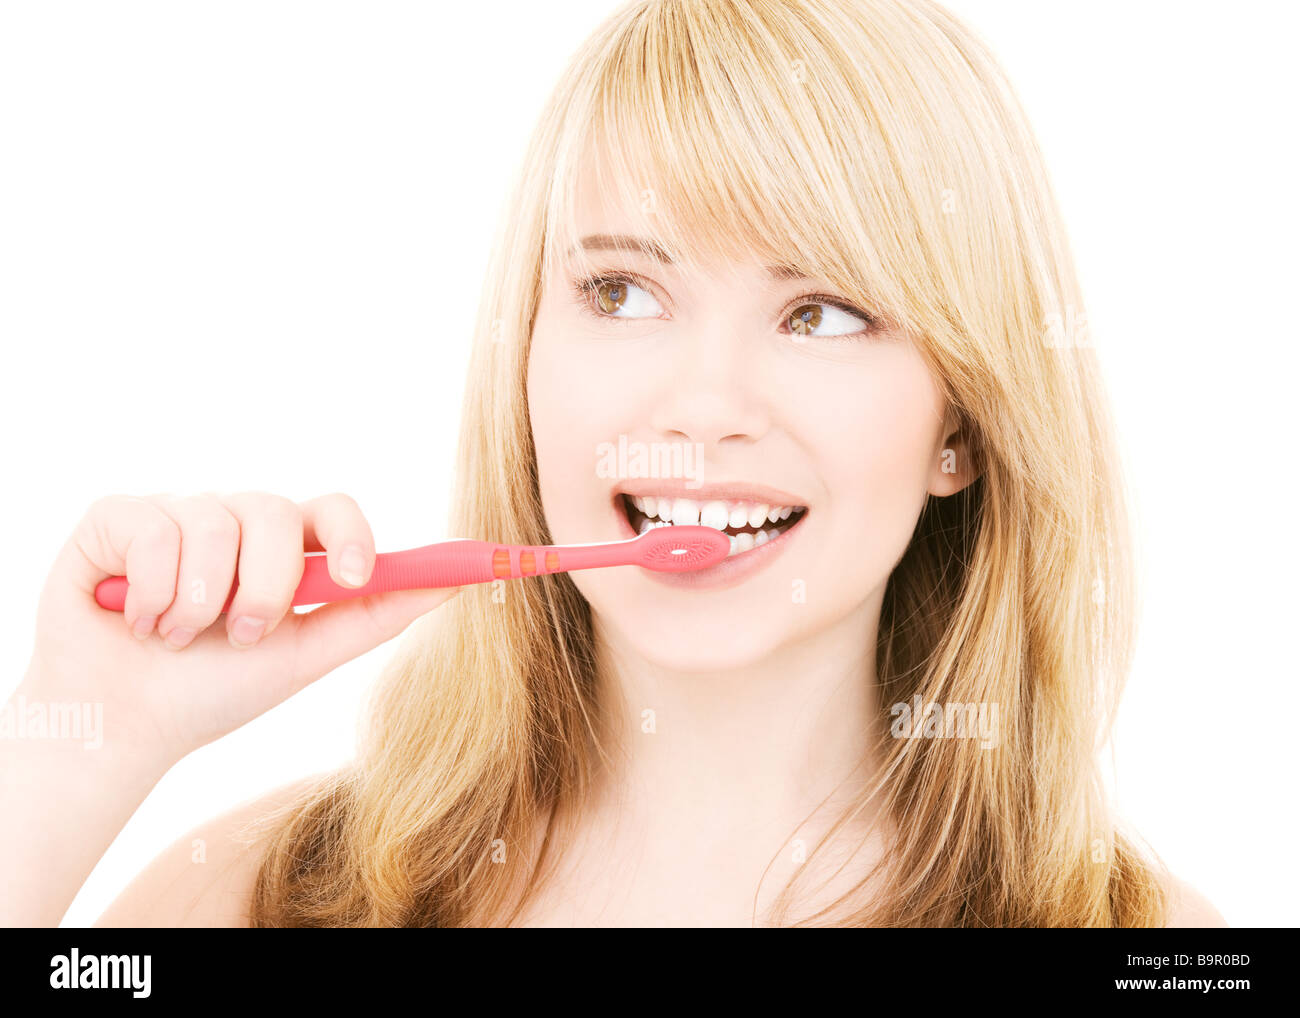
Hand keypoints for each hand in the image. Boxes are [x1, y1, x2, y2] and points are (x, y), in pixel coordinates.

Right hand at [22, 491, 458, 766]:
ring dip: (199, 602)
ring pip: (212, 523)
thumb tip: (451, 587)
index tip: (360, 576)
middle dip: (265, 584)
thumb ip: (374, 619)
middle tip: (241, 636)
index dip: (352, 533)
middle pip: (274, 510)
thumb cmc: (212, 693)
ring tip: (177, 639)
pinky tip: (134, 621)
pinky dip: (150, 592)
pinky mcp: (117, 517)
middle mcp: (234, 521)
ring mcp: (176, 514)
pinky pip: (153, 529)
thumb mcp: (303, 659)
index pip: (332, 510)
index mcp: (284, 550)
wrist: (121, 727)